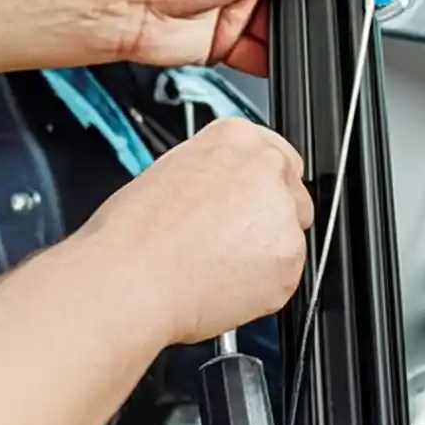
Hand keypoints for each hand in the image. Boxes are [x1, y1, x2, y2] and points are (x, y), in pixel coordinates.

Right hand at [80, 119, 313, 344]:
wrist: (131, 279)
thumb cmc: (133, 234)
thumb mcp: (171, 174)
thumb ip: (214, 176)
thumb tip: (223, 193)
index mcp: (236, 138)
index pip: (277, 155)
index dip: (265, 185)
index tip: (252, 202)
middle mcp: (267, 169)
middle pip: (293, 196)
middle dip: (271, 220)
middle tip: (232, 241)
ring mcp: (283, 214)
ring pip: (290, 238)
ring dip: (266, 254)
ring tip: (217, 266)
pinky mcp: (290, 258)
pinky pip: (286, 276)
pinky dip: (265, 287)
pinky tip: (224, 284)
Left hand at [123, 0, 352, 74]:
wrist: (131, 4)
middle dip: (308, 6)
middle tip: (313, 5)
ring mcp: (241, 10)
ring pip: (285, 30)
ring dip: (290, 33)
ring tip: (284, 24)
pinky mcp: (231, 43)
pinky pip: (265, 57)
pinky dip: (274, 60)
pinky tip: (278, 52)